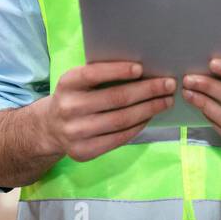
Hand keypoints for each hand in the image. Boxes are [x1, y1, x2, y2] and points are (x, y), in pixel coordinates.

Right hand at [42, 61, 174, 162]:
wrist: (51, 127)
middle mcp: (69, 107)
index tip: (141, 68)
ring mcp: (75, 132)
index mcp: (67, 83)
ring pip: (121, 120)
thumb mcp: (79, 81)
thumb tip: (143, 69)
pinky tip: (150, 116)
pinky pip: (119, 138)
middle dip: (147, 90)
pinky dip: (138, 126)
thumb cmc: (76, 95)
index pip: (93, 74)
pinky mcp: (83, 151)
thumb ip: (101, 74)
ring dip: (149, 109)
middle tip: (169, 84)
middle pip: (116, 98)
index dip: (118, 71)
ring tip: (166, 101)